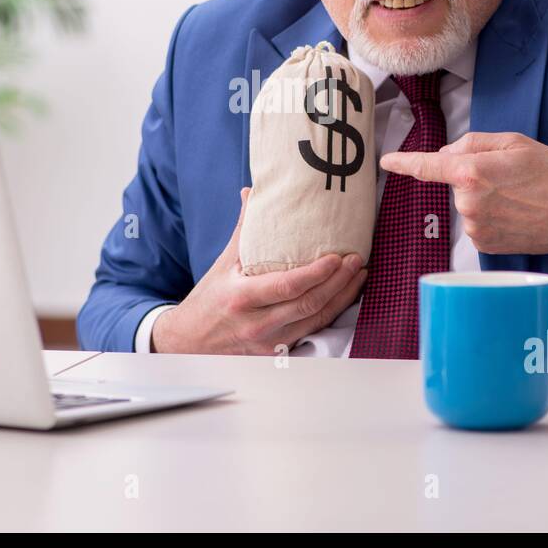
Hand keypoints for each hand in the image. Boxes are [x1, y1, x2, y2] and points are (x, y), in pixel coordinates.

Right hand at [152, 188, 366, 354]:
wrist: (189, 343)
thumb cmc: (208, 300)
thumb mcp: (222, 264)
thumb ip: (243, 230)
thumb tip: (251, 192)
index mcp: (241, 299)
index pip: (286, 287)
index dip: (316, 274)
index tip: (337, 257)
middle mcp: (256, 325)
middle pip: (308, 306)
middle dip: (339, 283)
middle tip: (357, 261)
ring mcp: (268, 344)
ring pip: (315, 322)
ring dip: (342, 299)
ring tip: (358, 276)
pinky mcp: (276, 354)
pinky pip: (310, 333)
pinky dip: (330, 314)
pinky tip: (343, 298)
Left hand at [379, 132, 547, 267]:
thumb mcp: (515, 143)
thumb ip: (474, 143)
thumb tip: (446, 154)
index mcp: (472, 171)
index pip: (427, 166)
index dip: (404, 162)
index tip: (387, 161)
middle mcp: (468, 202)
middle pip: (457, 182)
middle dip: (476, 176)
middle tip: (511, 178)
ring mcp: (475, 227)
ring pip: (468, 204)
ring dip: (485, 198)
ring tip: (519, 198)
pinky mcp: (484, 245)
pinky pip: (478, 223)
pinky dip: (492, 217)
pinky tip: (517, 215)